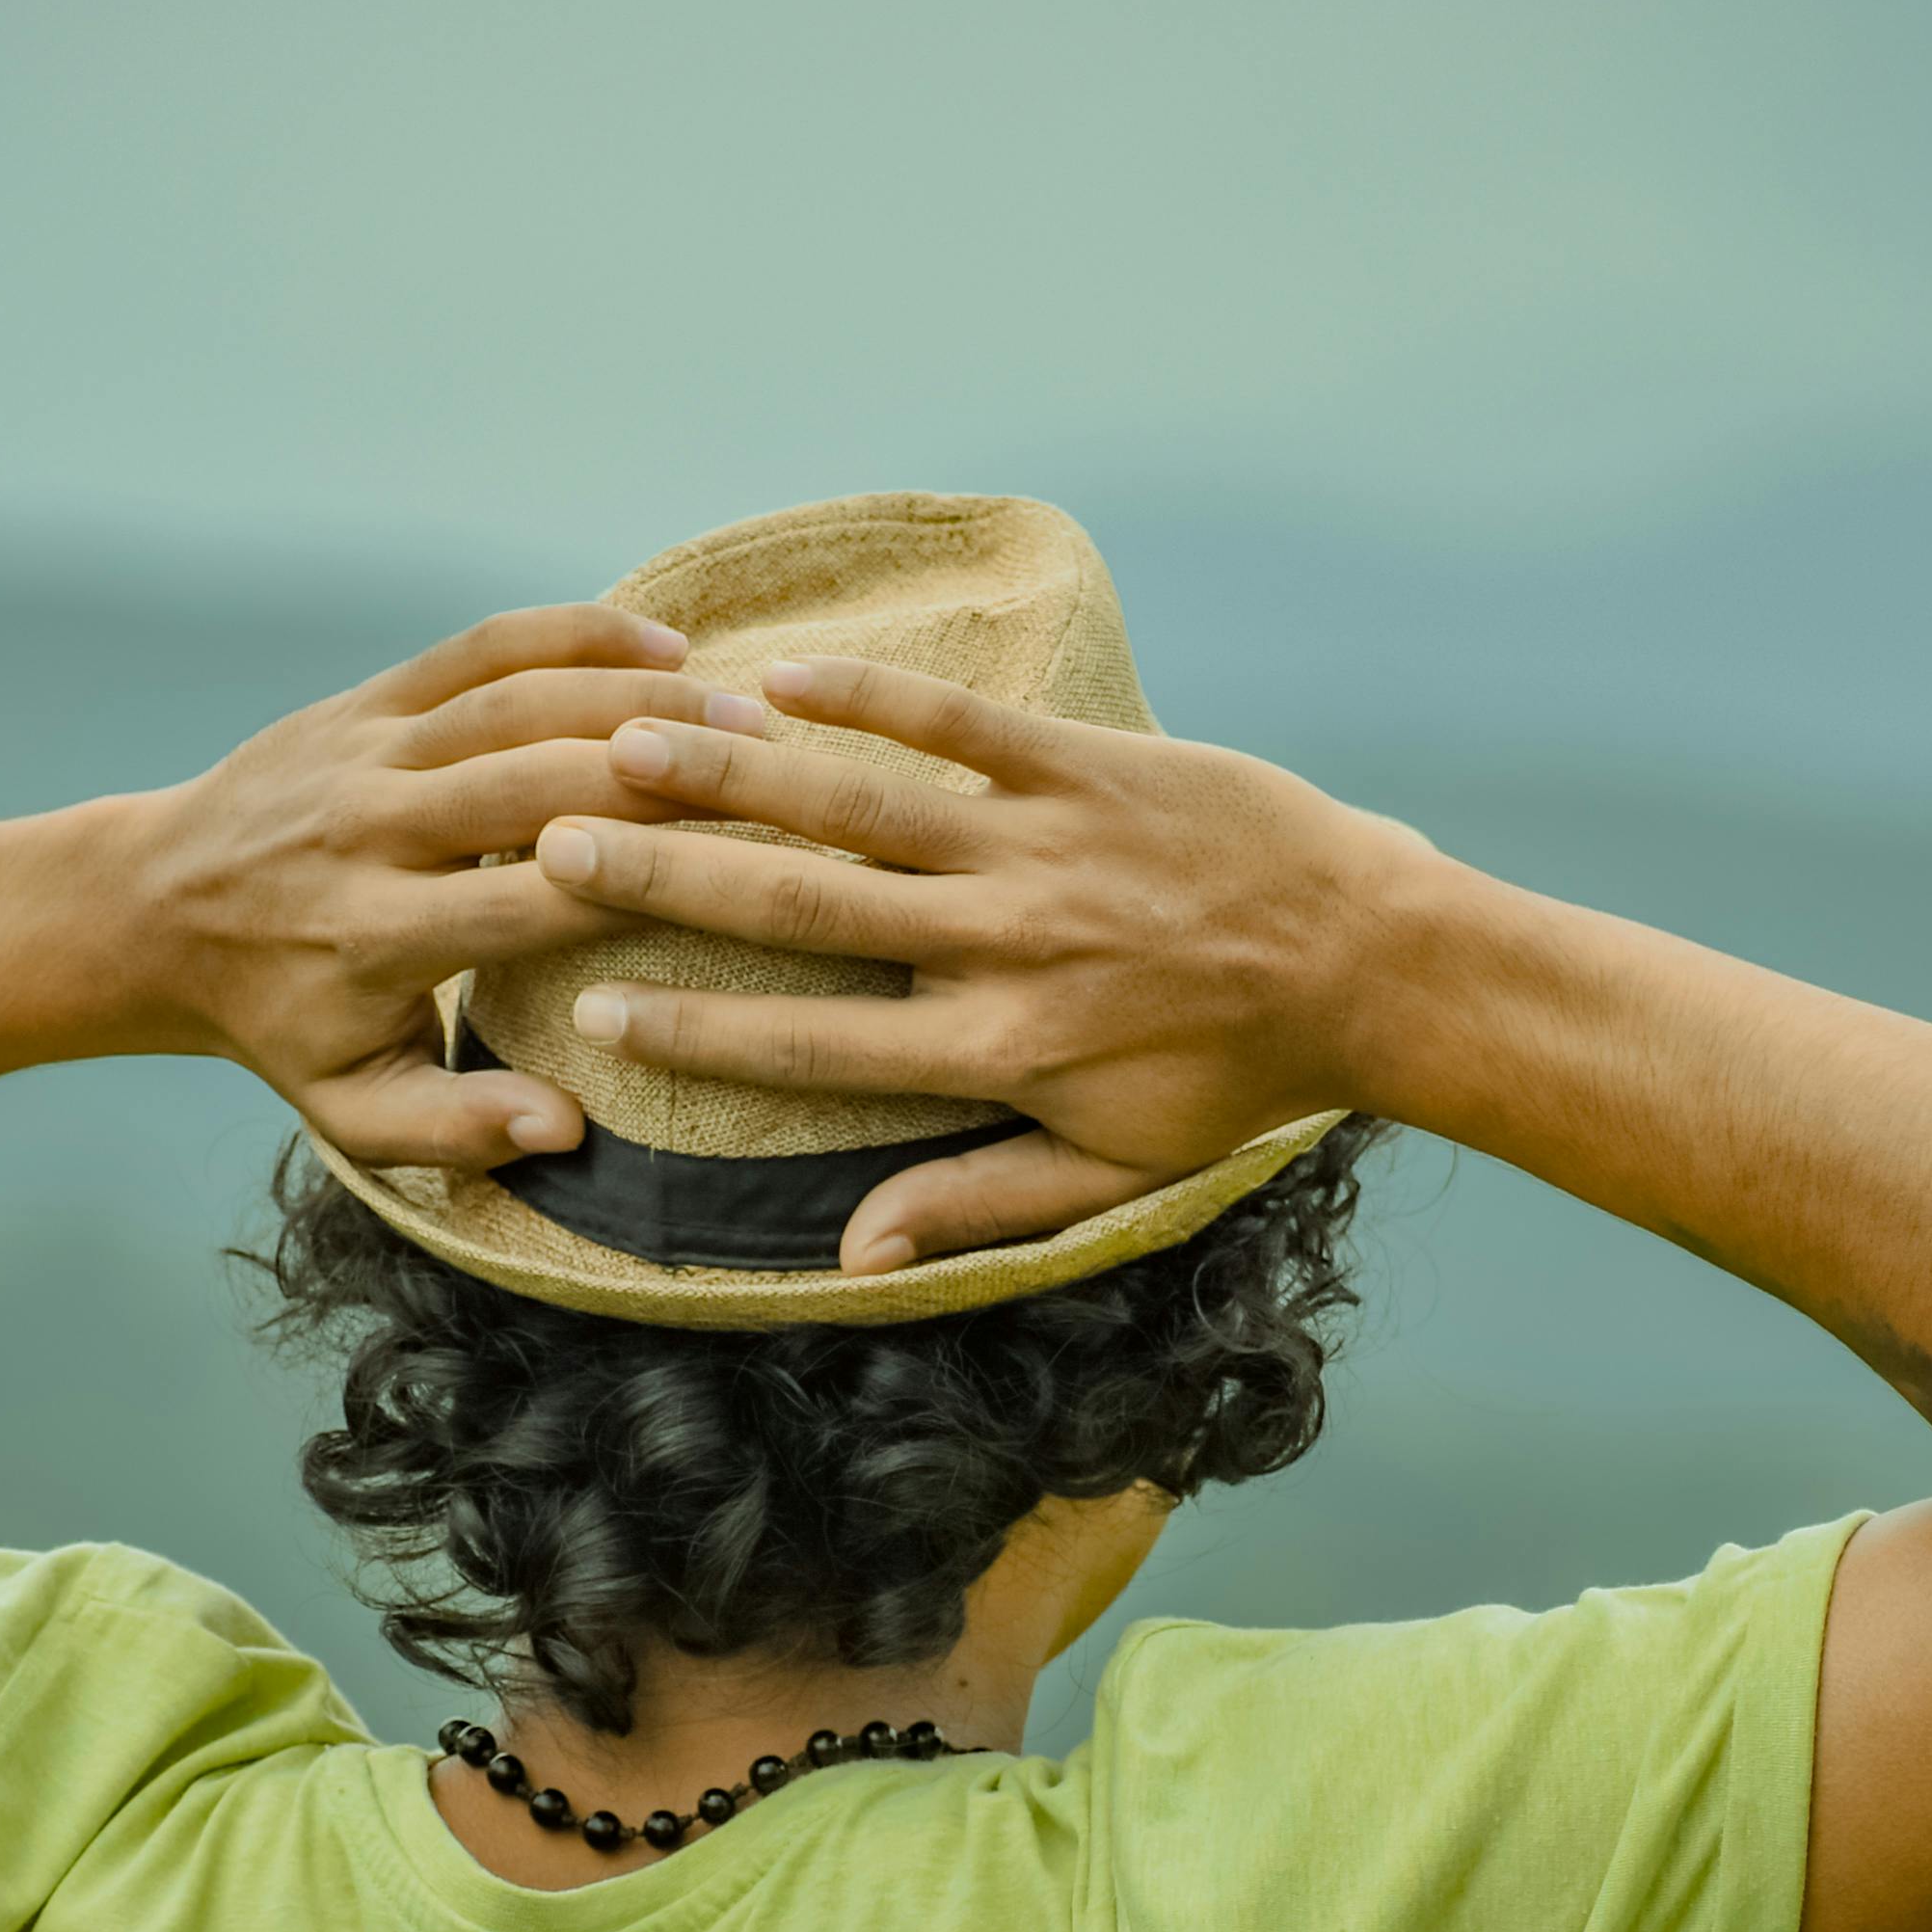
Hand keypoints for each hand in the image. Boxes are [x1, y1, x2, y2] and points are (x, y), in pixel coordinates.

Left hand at [115, 605, 770, 1166]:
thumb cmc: (281, 1023)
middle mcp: (371, 834)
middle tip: (784, 781)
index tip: (751, 885)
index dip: (647, 886)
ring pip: (519, 701)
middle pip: (540, 782)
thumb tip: (564, 1127)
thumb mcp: (349, 1109)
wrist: (153, 913)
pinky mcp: (365, 700)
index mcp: (377, 936)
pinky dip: (572, 633)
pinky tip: (662, 641)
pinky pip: (479, 648)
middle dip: (667, 776)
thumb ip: (454, 1130)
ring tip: (750, 713)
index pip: (533, 901)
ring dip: (640, 699)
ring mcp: (367, 752)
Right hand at [528, 657, 1427, 1268]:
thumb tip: (851, 1255)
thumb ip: (976, 1204)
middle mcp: (1004, 944)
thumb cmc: (1237, 1078)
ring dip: (740, 772)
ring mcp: (1044, 845)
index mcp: (998, 1050)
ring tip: (629, 743)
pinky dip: (868, 696)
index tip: (593, 1007)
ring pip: (865, 805)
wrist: (1375, 966)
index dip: (696, 1027)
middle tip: (557, 847)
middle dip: (673, 877)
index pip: (813, 1043)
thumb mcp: (1114, 1171)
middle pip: (807, 909)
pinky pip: (959, 724)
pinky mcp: (1089, 768)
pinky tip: (779, 676)